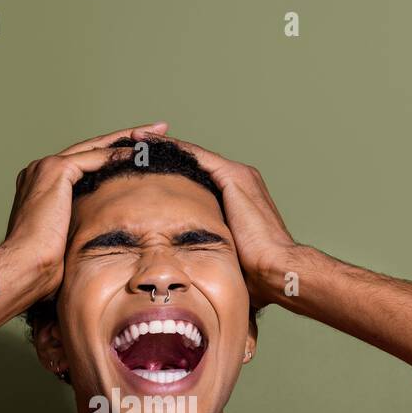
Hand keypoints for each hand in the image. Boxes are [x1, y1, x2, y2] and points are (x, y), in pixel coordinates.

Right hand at [3, 122, 169, 299]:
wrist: (25, 266)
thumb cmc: (44, 265)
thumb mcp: (66, 239)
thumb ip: (81, 226)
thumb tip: (104, 238)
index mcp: (42, 184)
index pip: (84, 163)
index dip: (112, 157)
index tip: (137, 155)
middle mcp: (41, 169)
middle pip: (92, 148)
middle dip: (125, 138)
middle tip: (155, 130)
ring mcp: (46, 167)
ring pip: (96, 147)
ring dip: (128, 139)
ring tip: (156, 133)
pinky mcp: (55, 170)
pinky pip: (94, 157)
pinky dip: (118, 155)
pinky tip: (140, 155)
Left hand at [139, 131, 299, 308]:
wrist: (275, 268)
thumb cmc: (255, 273)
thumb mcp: (225, 255)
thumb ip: (209, 250)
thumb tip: (187, 269)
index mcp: (239, 196)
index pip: (199, 177)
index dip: (173, 172)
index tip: (149, 169)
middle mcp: (240, 179)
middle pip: (194, 161)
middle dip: (165, 154)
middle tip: (136, 146)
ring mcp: (238, 175)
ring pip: (192, 154)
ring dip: (163, 146)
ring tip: (136, 139)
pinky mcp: (233, 177)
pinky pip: (195, 156)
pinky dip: (172, 148)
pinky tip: (149, 144)